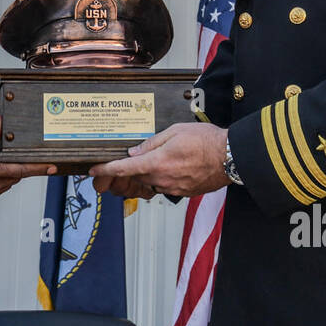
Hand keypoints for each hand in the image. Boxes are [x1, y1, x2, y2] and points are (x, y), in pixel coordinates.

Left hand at [88, 122, 229, 196]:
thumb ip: (151, 143)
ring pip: (151, 183)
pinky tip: (173, 168)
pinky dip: (163, 179)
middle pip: (136, 177)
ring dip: (148, 174)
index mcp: (157, 162)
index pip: (123, 168)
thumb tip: (135, 152)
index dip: (105, 169)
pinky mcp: (184, 193)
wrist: (231, 156)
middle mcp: (162, 179)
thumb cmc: (207, 141)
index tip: (93, 169)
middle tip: (130, 162)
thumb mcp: (175, 131)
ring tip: (158, 161)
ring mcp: (173, 188)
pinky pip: (165, 187)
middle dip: (130, 170)